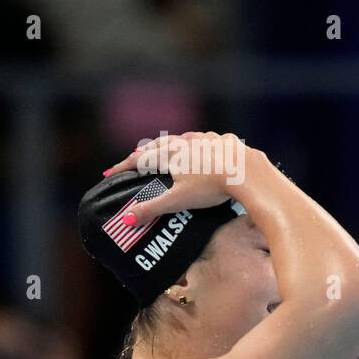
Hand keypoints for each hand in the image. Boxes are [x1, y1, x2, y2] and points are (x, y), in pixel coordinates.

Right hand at [101, 131, 256, 223]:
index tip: (110, 174)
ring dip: (172, 144)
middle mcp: (186, 142)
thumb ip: (151, 209)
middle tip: (136, 158)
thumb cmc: (211, 186)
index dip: (124, 167)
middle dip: (146, 153)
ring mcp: (208, 139)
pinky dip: (200, 144)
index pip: (140, 160)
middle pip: (160, 145)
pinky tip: (204, 147)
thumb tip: (126, 220)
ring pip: (184, 139)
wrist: (247, 172)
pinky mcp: (227, 142)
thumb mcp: (178, 201)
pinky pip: (209, 140)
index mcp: (170, 154)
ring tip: (167, 149)